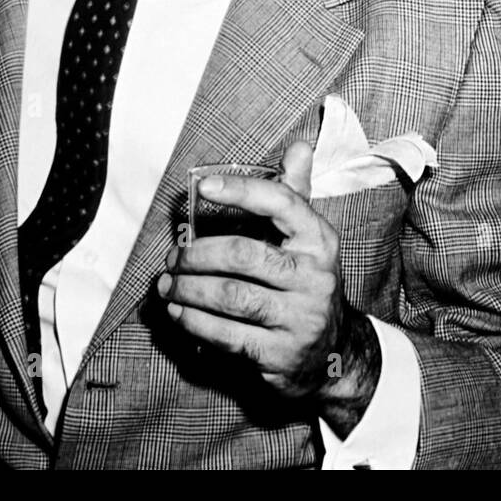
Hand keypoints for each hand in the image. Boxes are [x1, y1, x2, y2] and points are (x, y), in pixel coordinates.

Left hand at [159, 140, 380, 432]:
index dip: (241, 191)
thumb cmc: (306, 281)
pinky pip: (226, 335)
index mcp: (319, 239)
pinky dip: (194, 322)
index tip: (204, 187)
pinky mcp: (279, 353)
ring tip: (167, 284)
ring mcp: (299, 317)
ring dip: (188, 288)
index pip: (281, 203)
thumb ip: (296, 194)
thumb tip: (298, 147)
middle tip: (172, 256)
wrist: (332, 349)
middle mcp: (314, 276)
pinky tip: (179, 311)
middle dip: (197, 254)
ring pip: (230, 296)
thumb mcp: (308, 238)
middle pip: (244, 254)